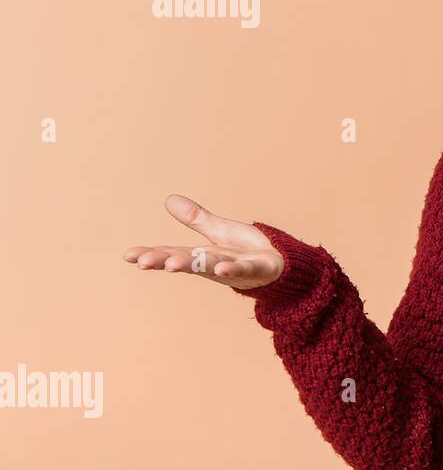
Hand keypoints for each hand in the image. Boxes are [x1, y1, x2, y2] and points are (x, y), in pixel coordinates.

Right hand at [122, 194, 283, 289]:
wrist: (286, 266)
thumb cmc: (251, 250)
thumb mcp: (220, 231)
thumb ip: (196, 219)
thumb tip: (168, 199)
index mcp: (205, 256)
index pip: (174, 253)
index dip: (152, 254)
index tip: (128, 255)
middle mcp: (217, 264)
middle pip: (188, 261)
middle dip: (165, 261)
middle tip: (142, 262)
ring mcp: (238, 269)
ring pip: (213, 266)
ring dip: (194, 265)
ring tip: (172, 264)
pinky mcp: (261, 269)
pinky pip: (246, 269)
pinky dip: (234, 270)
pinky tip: (223, 269)